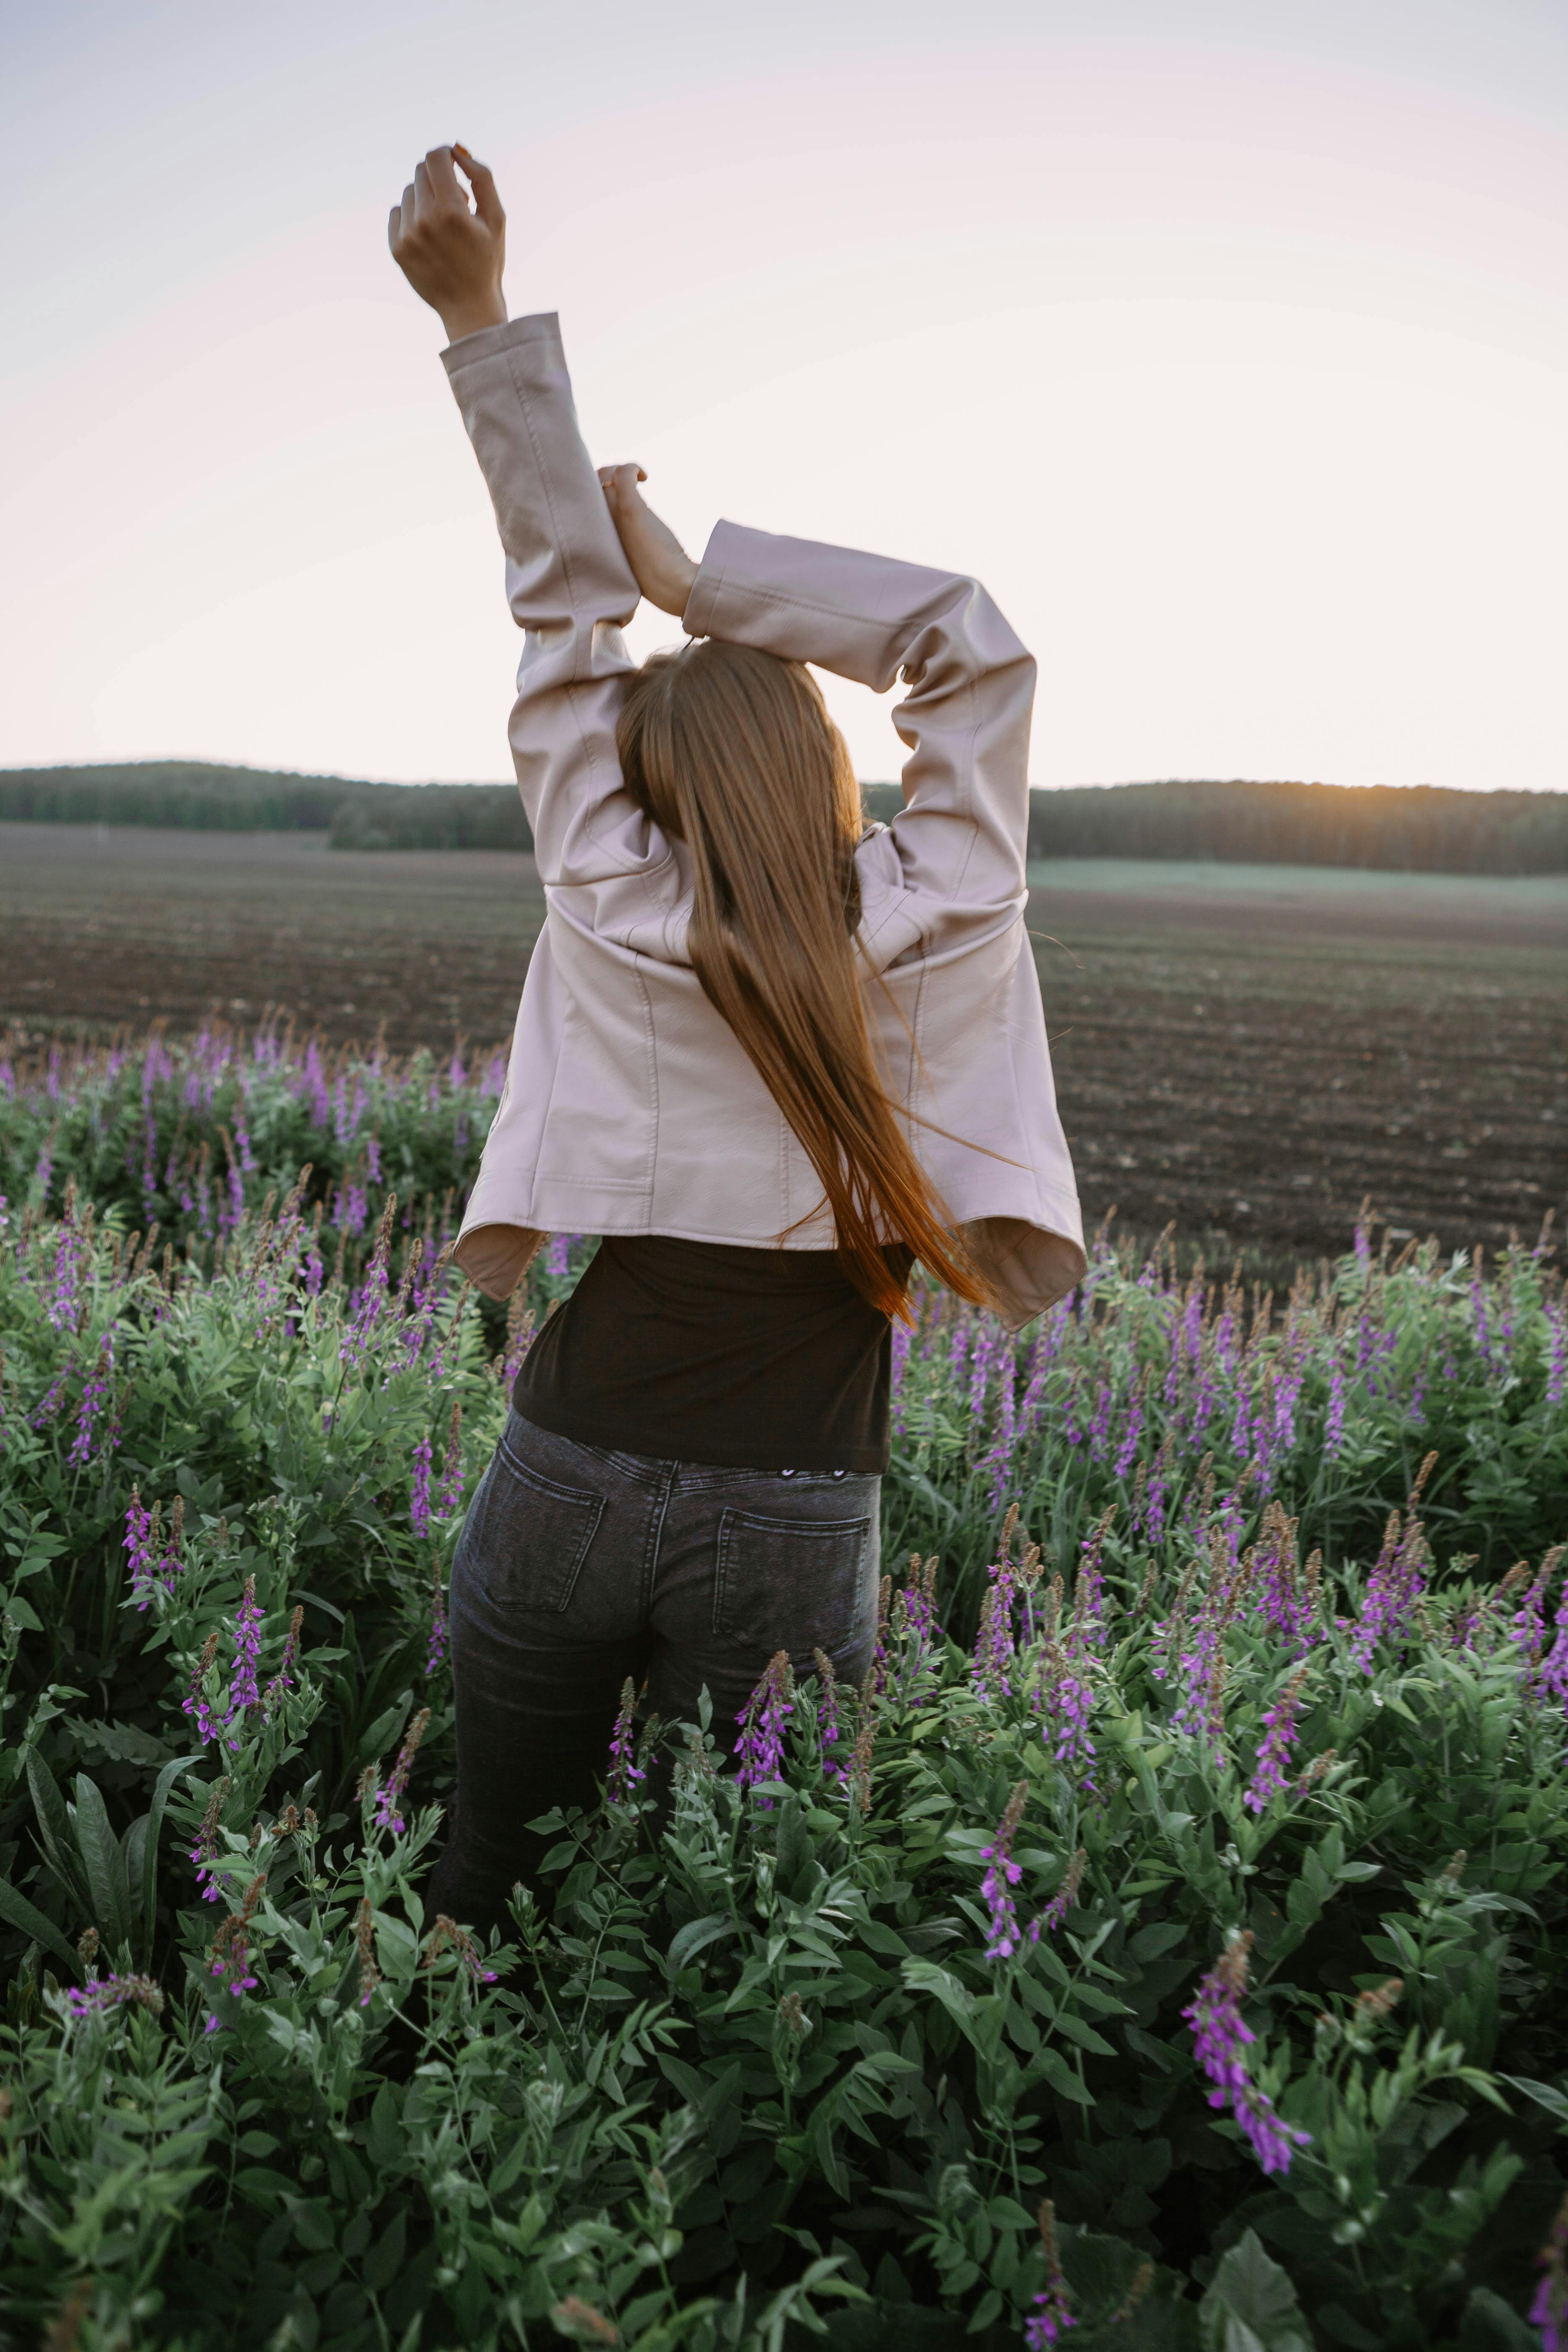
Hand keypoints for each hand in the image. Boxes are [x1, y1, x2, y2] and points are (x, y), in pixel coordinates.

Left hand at [388, 144, 506, 344]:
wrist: (469, 308)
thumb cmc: (487, 260)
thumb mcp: (496, 218)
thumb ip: (482, 178)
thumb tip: (458, 151)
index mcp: (452, 211)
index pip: (435, 158)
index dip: (445, 154)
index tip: (453, 162)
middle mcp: (425, 221)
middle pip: (421, 172)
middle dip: (439, 179)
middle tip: (456, 203)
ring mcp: (408, 236)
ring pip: (409, 192)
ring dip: (426, 199)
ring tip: (443, 224)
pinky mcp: (396, 248)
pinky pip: (397, 212)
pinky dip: (412, 216)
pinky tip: (429, 235)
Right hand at [598, 464, 698, 616]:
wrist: (669, 586)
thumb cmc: (653, 575)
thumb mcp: (630, 554)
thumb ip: (622, 537)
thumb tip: (625, 522)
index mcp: (594, 537)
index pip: (582, 503)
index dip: (592, 491)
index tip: (611, 490)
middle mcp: (598, 526)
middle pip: (588, 487)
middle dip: (603, 477)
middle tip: (623, 482)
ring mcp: (612, 516)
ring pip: (603, 477)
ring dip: (618, 472)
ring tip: (636, 480)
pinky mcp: (630, 510)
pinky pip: (622, 475)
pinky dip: (632, 468)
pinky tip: (645, 477)